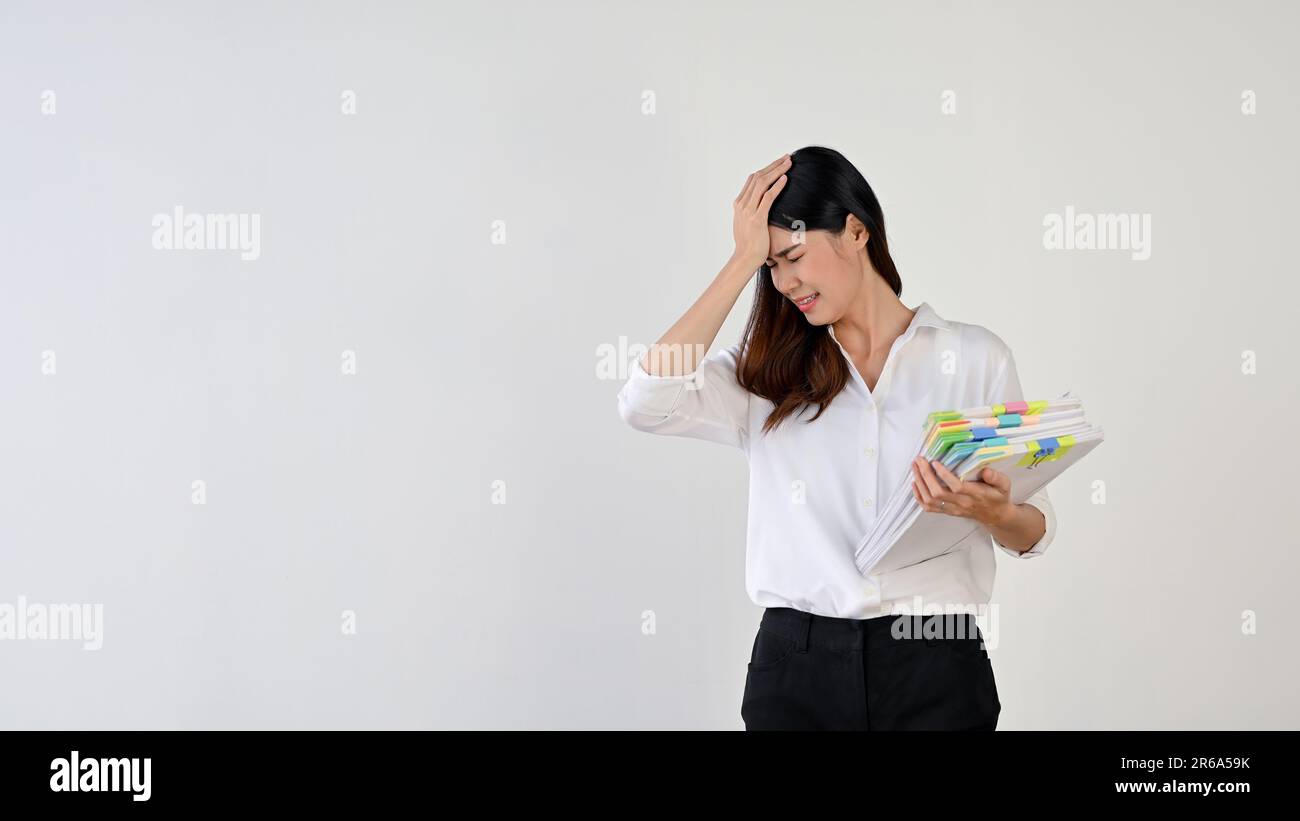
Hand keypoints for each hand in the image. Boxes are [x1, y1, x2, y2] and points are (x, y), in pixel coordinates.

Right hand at [732, 153, 790, 269]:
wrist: (744, 259)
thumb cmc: (749, 244)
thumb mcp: (746, 224)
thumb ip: (751, 212)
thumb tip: (760, 206)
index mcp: (739, 204)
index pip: (753, 179)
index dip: (766, 169)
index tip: (778, 163)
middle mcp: (742, 204)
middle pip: (758, 177)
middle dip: (774, 165)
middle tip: (787, 157)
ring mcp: (748, 211)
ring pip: (763, 183)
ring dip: (777, 171)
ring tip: (789, 163)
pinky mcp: (757, 218)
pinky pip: (768, 197)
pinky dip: (777, 186)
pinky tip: (785, 179)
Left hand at [911, 456, 1014, 528]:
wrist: (995, 515)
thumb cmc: (998, 497)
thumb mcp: (1004, 485)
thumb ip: (996, 478)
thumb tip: (986, 471)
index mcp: (976, 495)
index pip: (956, 487)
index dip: (944, 475)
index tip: (935, 462)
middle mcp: (962, 503)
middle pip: (938, 493)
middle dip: (925, 475)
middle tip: (919, 460)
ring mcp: (953, 509)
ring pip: (930, 500)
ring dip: (920, 483)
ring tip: (915, 467)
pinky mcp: (947, 511)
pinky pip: (929, 507)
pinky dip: (918, 496)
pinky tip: (915, 483)